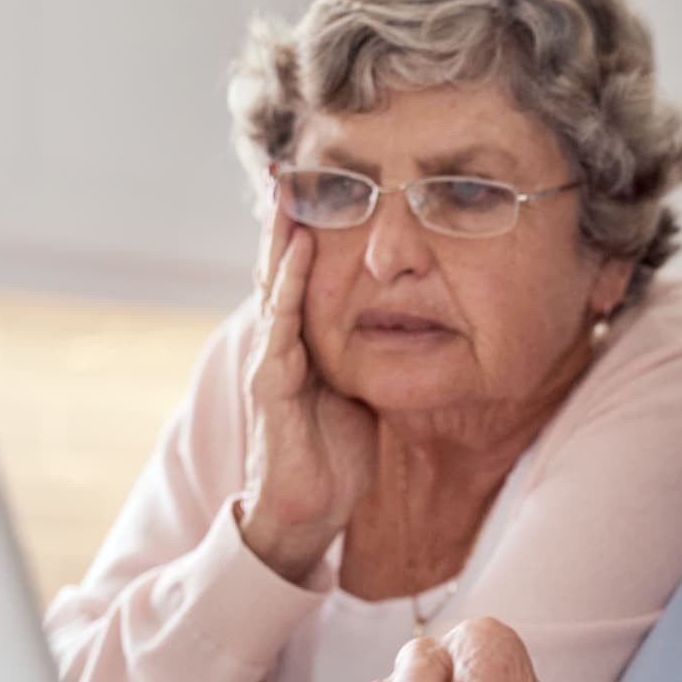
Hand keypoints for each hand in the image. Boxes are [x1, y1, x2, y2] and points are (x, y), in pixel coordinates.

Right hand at [237, 210, 376, 581]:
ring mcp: (273, 364)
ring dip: (279, 240)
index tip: (320, 186)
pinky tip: (296, 253)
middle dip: (284, 221)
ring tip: (287, 194)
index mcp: (303, 346)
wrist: (308, 513)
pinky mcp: (272, 388)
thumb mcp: (361, 393)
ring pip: (274, 288)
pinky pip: (281, 327)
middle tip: (289, 168)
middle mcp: (282, 346)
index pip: (301, 278)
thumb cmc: (335, 455)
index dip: (307, 233)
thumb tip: (409, 326)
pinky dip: (288, 287)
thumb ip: (371, 356)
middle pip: (280, 271)